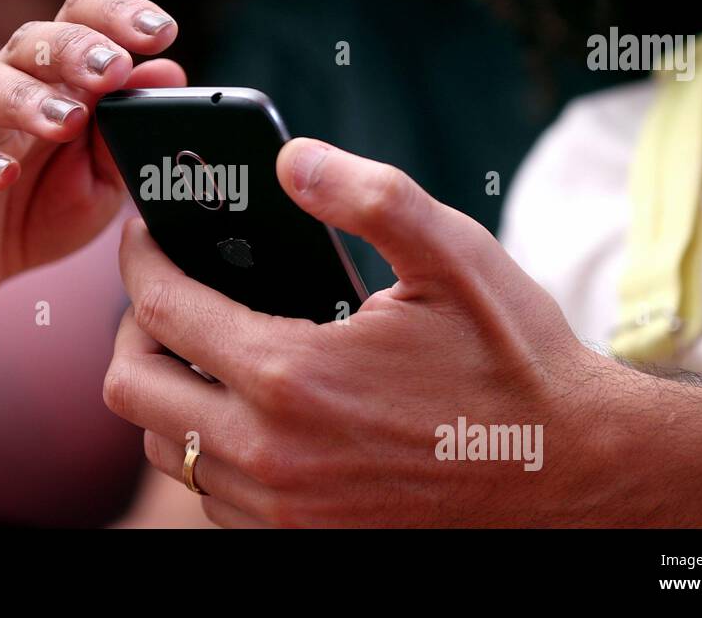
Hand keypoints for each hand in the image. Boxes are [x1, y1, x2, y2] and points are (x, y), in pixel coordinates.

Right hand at [0, 0, 182, 310]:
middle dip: (77, 48)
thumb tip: (170, 72)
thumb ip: (127, 132)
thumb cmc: (38, 208)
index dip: (119, 15)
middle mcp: (11, 90)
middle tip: (114, 69)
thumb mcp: (100, 181)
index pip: (83, 21)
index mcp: (59, 82)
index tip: (163, 32)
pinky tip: (3, 174)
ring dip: (29, 98)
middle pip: (34, 40)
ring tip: (67, 121)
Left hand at [103, 138, 638, 526]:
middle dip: (134, 331)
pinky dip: (209, 444)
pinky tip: (255, 407)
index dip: (141, 258)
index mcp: (291, 377)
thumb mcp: (453, 258)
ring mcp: (280, 510)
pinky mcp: (300, 542)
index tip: (145, 234)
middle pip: (133, 389)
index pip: (162, 310)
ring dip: (171, 391)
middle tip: (168, 296)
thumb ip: (368, 196)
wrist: (569, 475)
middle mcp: (269, 455)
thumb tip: (291, 160)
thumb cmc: (513, 364)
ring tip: (209, 348)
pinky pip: (210, 492)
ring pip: (167, 445)